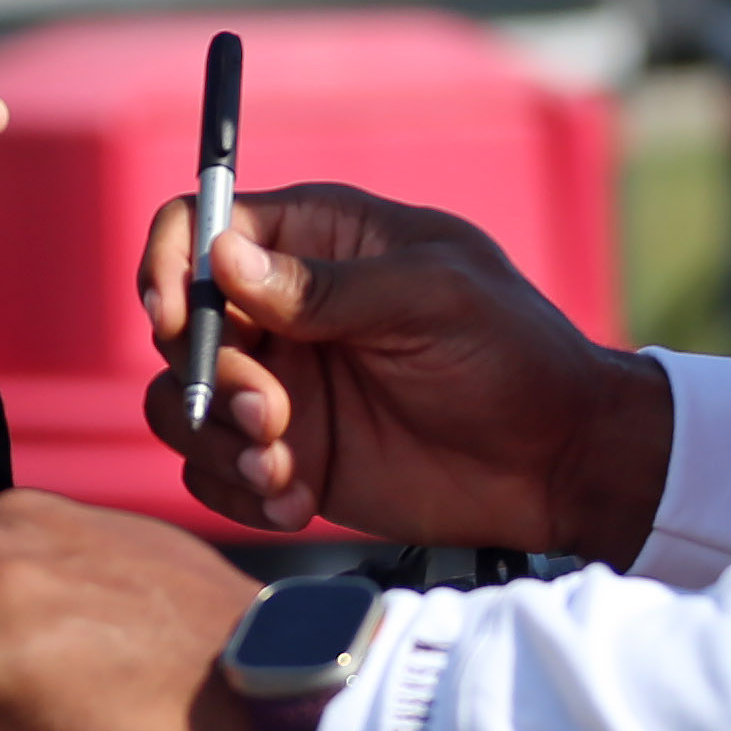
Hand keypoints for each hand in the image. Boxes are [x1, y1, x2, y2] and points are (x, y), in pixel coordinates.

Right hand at [140, 184, 666, 557]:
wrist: (559, 462)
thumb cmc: (513, 352)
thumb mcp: (434, 298)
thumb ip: (329, 286)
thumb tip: (225, 256)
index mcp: (316, 240)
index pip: (200, 226)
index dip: (170, 266)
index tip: (174, 321)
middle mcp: (283, 307)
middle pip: (181, 325)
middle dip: (207, 377)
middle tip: (266, 420)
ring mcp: (280, 384)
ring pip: (183, 403)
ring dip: (215, 443)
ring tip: (283, 472)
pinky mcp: (287, 454)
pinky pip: (215, 472)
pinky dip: (237, 492)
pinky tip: (296, 504)